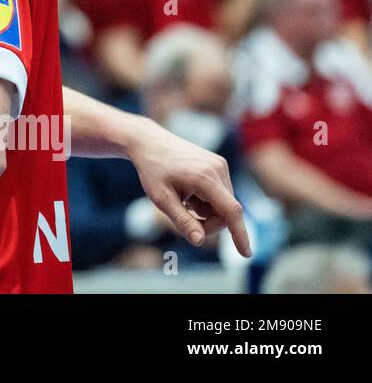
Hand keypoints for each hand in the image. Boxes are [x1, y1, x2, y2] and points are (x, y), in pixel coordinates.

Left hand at [127, 117, 251, 256]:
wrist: (149, 142)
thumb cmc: (152, 170)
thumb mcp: (161, 198)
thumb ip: (182, 220)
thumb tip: (200, 241)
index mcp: (205, 177)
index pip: (231, 211)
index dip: (240, 234)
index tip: (246, 254)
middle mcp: (218, 169)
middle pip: (226, 212)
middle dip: (208, 223)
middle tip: (183, 217)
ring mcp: (220, 165)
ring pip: (223, 204)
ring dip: (205, 210)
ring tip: (183, 198)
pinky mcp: (219, 164)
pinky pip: (220, 193)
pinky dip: (206, 200)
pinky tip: (188, 191)